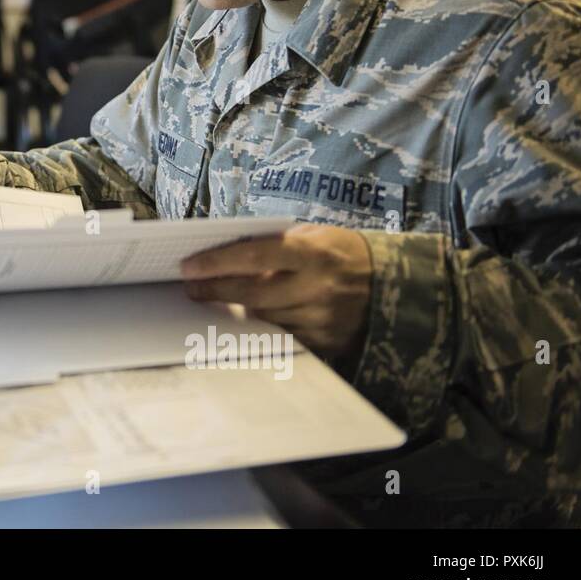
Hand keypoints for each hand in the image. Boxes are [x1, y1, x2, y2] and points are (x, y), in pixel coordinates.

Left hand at [179, 224, 372, 356]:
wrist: (391, 285)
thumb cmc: (341, 253)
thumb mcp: (313, 236)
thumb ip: (274, 246)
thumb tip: (224, 253)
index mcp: (313, 254)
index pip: (254, 257)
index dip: (217, 262)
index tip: (188, 266)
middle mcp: (317, 288)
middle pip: (252, 294)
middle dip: (215, 291)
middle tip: (192, 288)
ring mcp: (321, 319)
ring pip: (263, 317)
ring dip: (239, 309)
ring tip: (219, 298)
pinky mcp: (324, 343)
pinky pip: (281, 336)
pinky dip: (263, 326)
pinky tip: (250, 318)